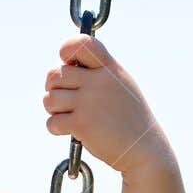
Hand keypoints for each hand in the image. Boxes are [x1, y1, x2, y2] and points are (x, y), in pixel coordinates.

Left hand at [43, 35, 171, 175]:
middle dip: (53, 87)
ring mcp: (89, 102)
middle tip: (63, 98)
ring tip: (67, 115)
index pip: (81, 43)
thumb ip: (99, 73)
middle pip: (55, 74)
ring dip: (52, 109)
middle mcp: (98, 82)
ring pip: (49, 98)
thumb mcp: (121, 85)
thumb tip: (67, 65)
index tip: (68, 63)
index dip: (67, 50)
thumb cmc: (130, 118)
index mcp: (110, 68)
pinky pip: (52, 122)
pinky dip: (56, 128)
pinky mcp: (81, 124)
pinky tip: (69, 130)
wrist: (143, 149)